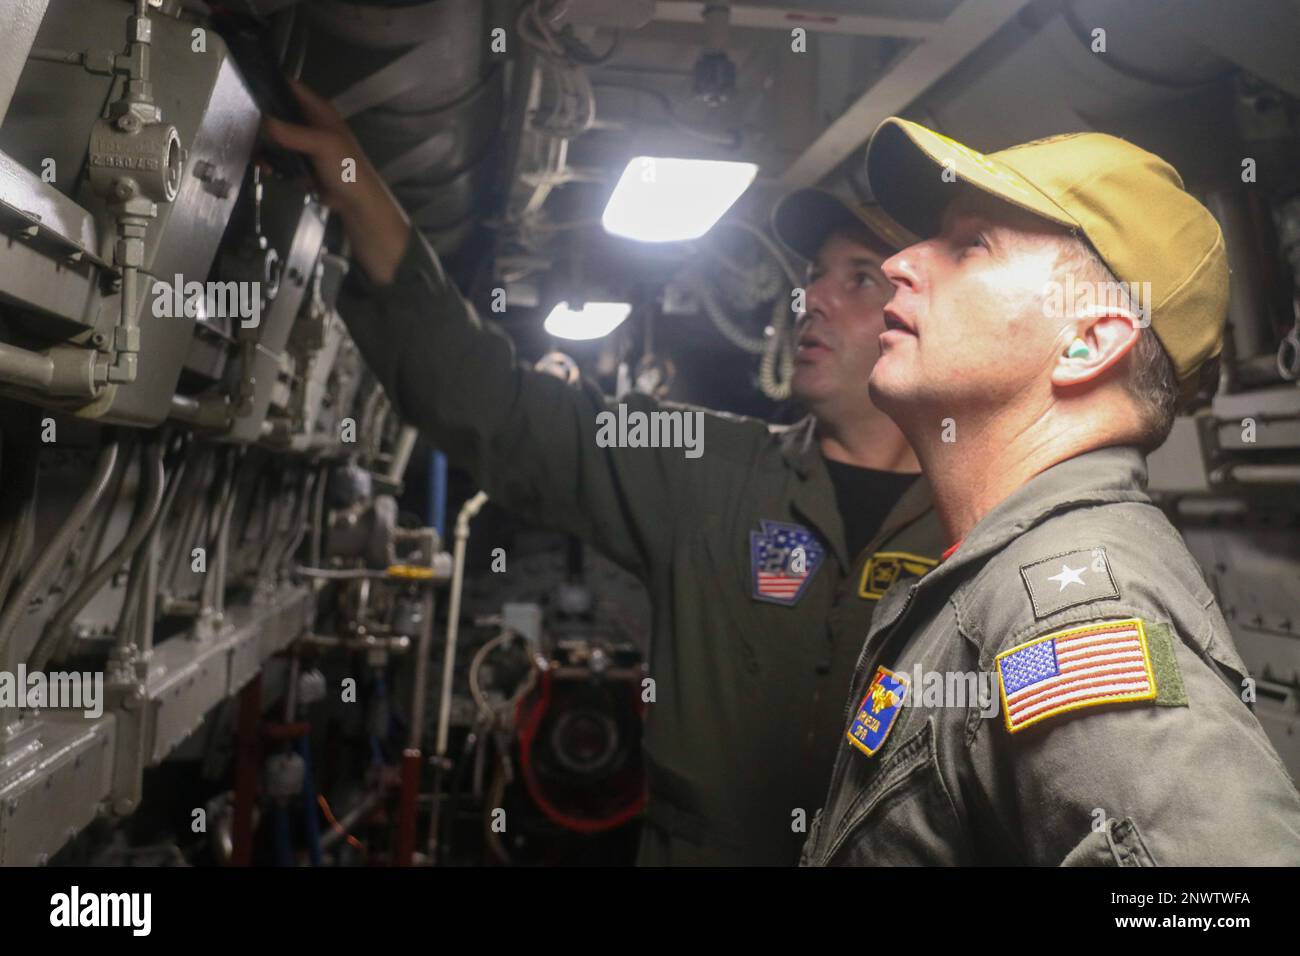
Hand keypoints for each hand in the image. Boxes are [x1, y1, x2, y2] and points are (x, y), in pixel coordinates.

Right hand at [261, 79, 411, 284]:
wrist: (357, 204)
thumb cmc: (347, 169)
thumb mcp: (323, 145)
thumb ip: (294, 133)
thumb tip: (264, 121)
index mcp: (319, 111)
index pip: (291, 87)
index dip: (270, 84)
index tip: (246, 88)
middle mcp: (310, 123)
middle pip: (278, 113)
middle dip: (261, 122)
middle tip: (244, 132)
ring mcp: (305, 144)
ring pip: (275, 137)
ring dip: (265, 147)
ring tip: (258, 159)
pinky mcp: (301, 163)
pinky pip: (280, 158)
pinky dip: (273, 163)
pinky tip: (269, 171)